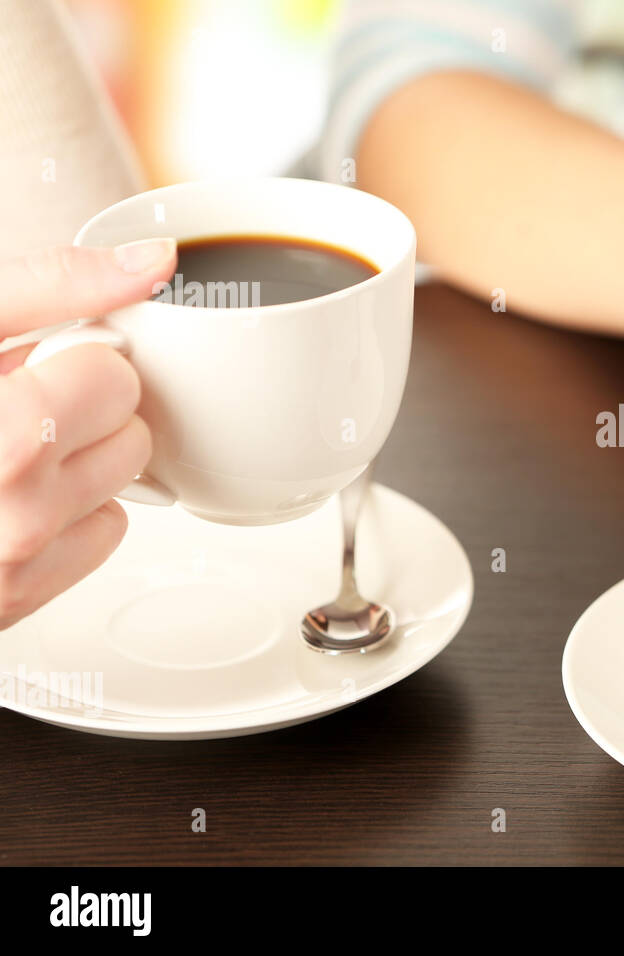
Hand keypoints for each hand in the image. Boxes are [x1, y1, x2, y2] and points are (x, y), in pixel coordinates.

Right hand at [0, 240, 175, 628]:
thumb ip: (50, 284)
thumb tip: (151, 260)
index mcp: (5, 439)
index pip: (115, 378)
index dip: (71, 355)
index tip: (30, 359)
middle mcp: (14, 517)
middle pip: (129, 430)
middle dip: (81, 405)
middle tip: (9, 400)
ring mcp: (17, 569)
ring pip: (125, 484)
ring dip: (75, 457)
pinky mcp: (18, 601)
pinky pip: (102, 535)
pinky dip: (66, 510)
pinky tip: (3, 493)